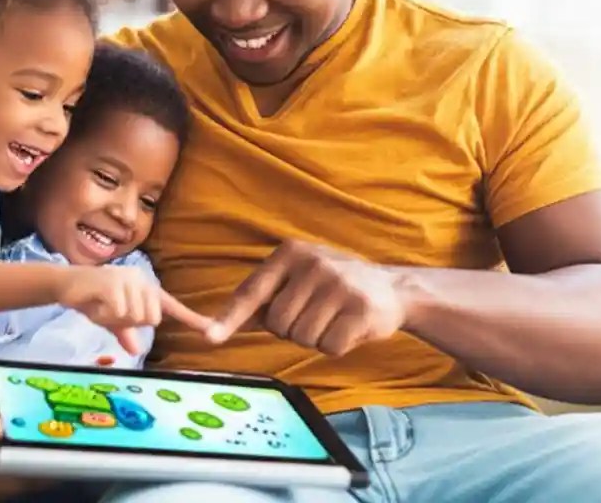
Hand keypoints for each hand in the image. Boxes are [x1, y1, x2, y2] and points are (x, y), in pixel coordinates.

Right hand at [57, 266, 215, 353]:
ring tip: (101, 306)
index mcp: (145, 289)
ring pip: (135, 316)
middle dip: (129, 322)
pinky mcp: (113, 283)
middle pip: (151, 318)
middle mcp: (141, 280)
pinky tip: (95, 304)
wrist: (66, 285)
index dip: (192, 320)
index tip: (212, 332)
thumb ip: (126, 332)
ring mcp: (128, 279)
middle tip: (110, 312)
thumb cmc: (91, 300)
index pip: (172, 307)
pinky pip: (120, 312)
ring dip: (115, 318)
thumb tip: (136, 349)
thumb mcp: (111, 320)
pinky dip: (105, 314)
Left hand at [209, 240, 411, 355]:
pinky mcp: (361, 309)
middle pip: (277, 324)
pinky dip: (336, 346)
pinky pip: (330, 347)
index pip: (252, 291)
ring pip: (302, 338)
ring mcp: (338, 284)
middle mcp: (313, 263)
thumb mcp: (294, 281)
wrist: (391, 289)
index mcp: (290, 253)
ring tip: (333, 318)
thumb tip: (214, 327)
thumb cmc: (330, 289)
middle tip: (315, 314)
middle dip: (292, 330)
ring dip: (315, 339)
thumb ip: (257, 303)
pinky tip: (349, 327)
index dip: (229, 318)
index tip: (209, 337)